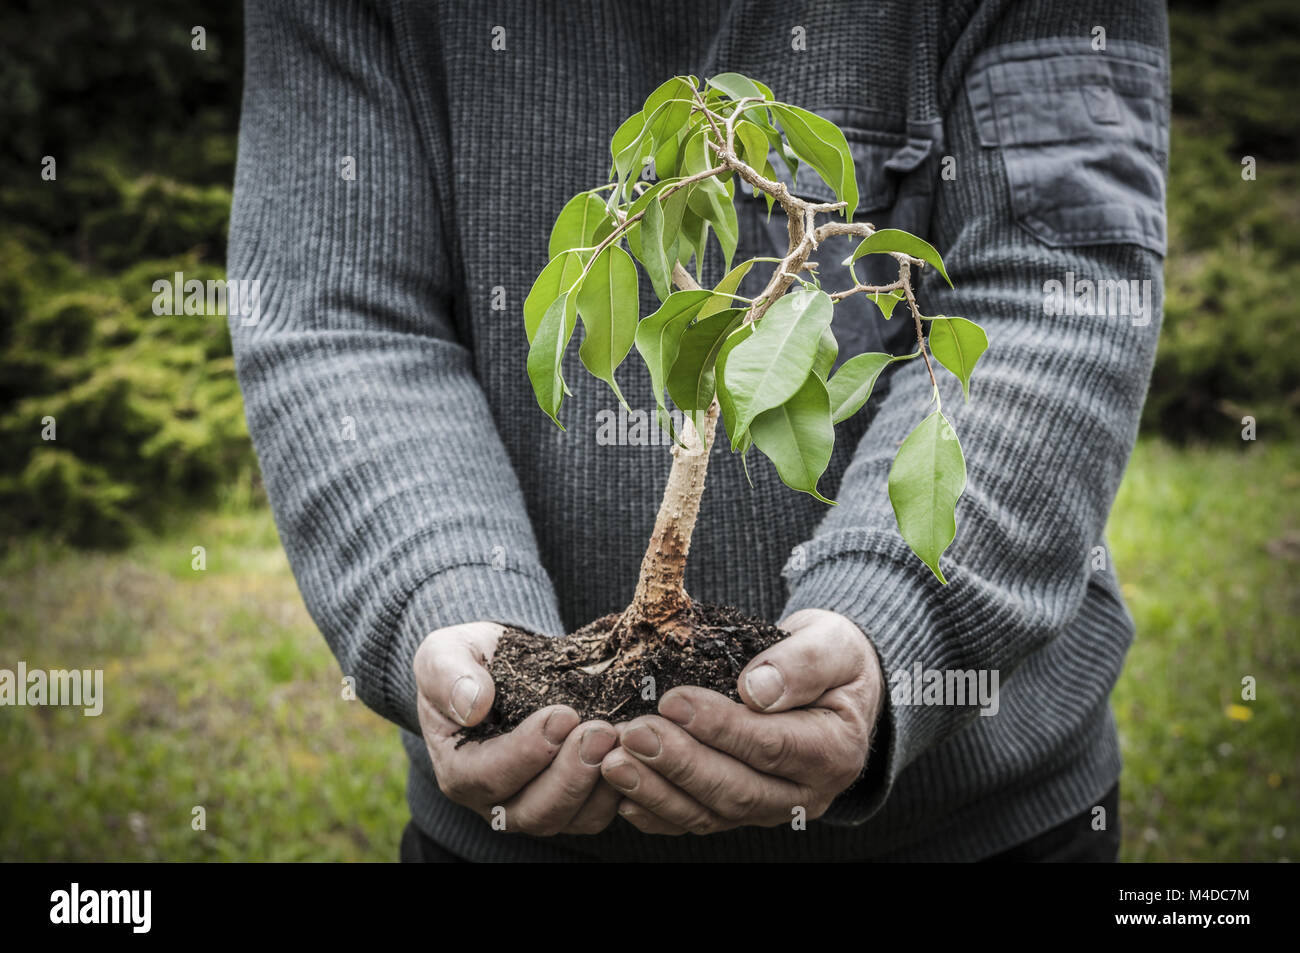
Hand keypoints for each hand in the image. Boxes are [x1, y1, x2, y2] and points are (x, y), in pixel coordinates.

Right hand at [413, 622, 621, 835]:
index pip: (487, 777)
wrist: (500, 666)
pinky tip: (635, 751)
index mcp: (458, 768)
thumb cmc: (468, 661)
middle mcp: (494, 800)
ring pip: (571, 819)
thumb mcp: (444, 654)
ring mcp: (534, 804)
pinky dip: (620, 788)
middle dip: (571, 775)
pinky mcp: (570, 801)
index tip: (562, 715)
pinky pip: (597, 812)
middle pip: (534, 812)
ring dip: (600, 784)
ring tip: (622, 738)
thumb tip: (473, 705)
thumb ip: (449, 676)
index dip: (527, 752)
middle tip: (601, 731)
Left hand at [600, 609, 883, 833]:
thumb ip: (802, 664)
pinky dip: (658, 813)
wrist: (831, 680)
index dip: (719, 727)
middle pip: (736, 790)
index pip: (771, 746)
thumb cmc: (830, 657)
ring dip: (659, 791)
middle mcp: (805, 792)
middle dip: (679, 763)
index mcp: (834, 750)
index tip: (673, 700)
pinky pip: (698, 820)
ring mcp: (771, 807)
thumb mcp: (831, 644)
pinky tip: (623, 795)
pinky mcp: (741, 810)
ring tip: (615, 762)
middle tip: (632, 734)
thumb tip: (756, 689)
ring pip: (712, 813)